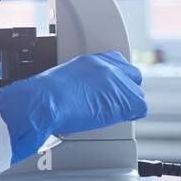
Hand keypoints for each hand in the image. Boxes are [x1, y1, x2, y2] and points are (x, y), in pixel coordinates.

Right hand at [0, 50, 146, 162]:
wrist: (42, 102)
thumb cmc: (41, 97)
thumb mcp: (60, 82)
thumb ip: (77, 83)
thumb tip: (77, 95)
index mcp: (89, 61)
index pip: (116, 65)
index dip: (115, 81)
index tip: (106, 92)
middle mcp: (107, 67)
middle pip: (132, 76)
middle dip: (125, 91)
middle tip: (111, 104)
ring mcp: (117, 81)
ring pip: (137, 94)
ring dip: (125, 105)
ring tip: (106, 115)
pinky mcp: (125, 98)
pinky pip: (139, 109)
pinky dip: (128, 115)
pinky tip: (111, 119)